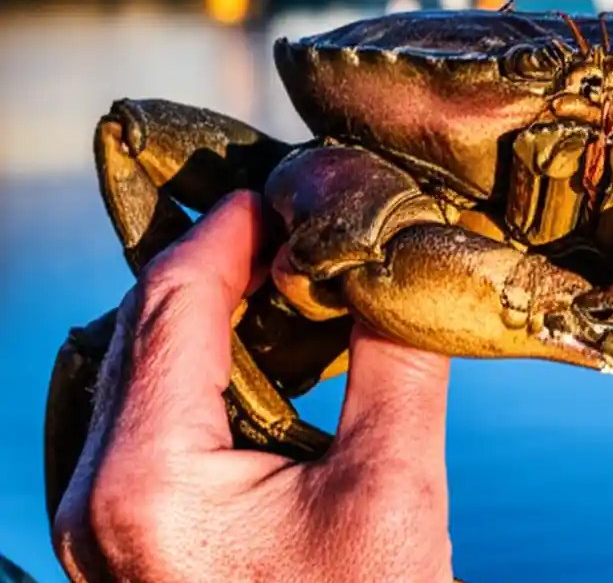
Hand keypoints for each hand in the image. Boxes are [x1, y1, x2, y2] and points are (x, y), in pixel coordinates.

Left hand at [52, 191, 453, 582]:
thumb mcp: (394, 488)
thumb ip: (394, 361)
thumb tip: (397, 268)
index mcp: (146, 480)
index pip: (174, 305)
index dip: (230, 232)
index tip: (280, 189)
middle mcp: (92, 503)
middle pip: (137, 333)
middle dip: (212, 266)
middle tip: (288, 226)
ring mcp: (97, 531)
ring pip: (132, 378)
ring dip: (201, 318)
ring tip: (278, 282)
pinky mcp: (125, 546)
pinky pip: (140, 428)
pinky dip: (194, 375)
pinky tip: (258, 362)